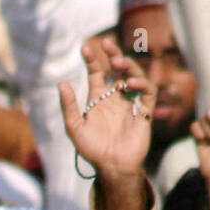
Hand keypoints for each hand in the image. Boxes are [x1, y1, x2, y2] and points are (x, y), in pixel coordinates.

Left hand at [58, 36, 156, 183]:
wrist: (111, 165)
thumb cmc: (92, 149)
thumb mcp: (75, 127)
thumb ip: (69, 106)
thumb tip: (61, 83)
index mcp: (99, 99)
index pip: (97, 73)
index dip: (93, 60)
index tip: (85, 48)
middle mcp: (116, 97)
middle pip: (118, 69)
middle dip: (113, 54)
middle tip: (107, 43)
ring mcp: (131, 102)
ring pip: (134, 75)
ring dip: (128, 66)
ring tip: (118, 63)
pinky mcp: (145, 110)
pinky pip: (148, 91)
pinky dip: (141, 84)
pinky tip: (130, 84)